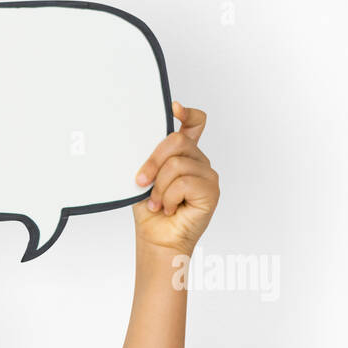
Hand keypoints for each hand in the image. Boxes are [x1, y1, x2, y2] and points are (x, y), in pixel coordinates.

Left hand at [132, 101, 219, 255]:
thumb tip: (136, 143)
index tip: (173, 108)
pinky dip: (168, 197)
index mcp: (183, 154)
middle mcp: (197, 161)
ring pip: (177, 164)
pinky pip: (184, 183)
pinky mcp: (210, 190)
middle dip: (152, 161)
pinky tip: (169, 208)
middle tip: (141, 182)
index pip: (195, 123)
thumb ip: (147, 159)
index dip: (187, 113)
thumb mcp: (143, 179)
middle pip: (177, 141)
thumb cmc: (150, 211)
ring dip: (159, 187)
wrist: (156, 239)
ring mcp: (207, 174)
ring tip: (157, 202)